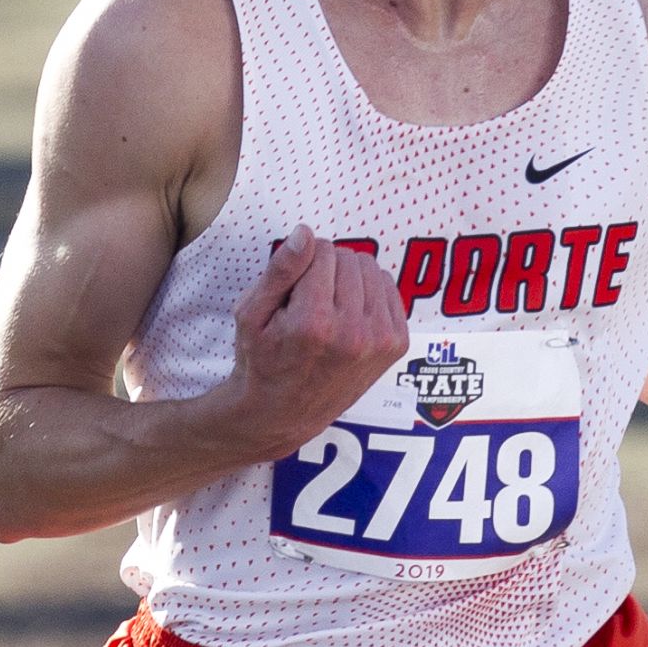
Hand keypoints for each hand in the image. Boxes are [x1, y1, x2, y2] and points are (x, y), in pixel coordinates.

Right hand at [222, 226, 410, 456]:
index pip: (321, 250)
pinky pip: (389, 288)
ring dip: (349, 278)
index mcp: (313, 323)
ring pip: (371, 268)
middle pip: (349, 257)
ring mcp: (379, 340)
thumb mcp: (251, 314)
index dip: (303, 261)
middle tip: (308, 300)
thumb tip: (306, 233)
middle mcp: (352, 333)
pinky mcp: (395, 344)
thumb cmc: (261, 360)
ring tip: (328, 306)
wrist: (283, 413)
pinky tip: (349, 314)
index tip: (292, 287)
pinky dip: (369, 292)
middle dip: (326, 268)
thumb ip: (280, 270)